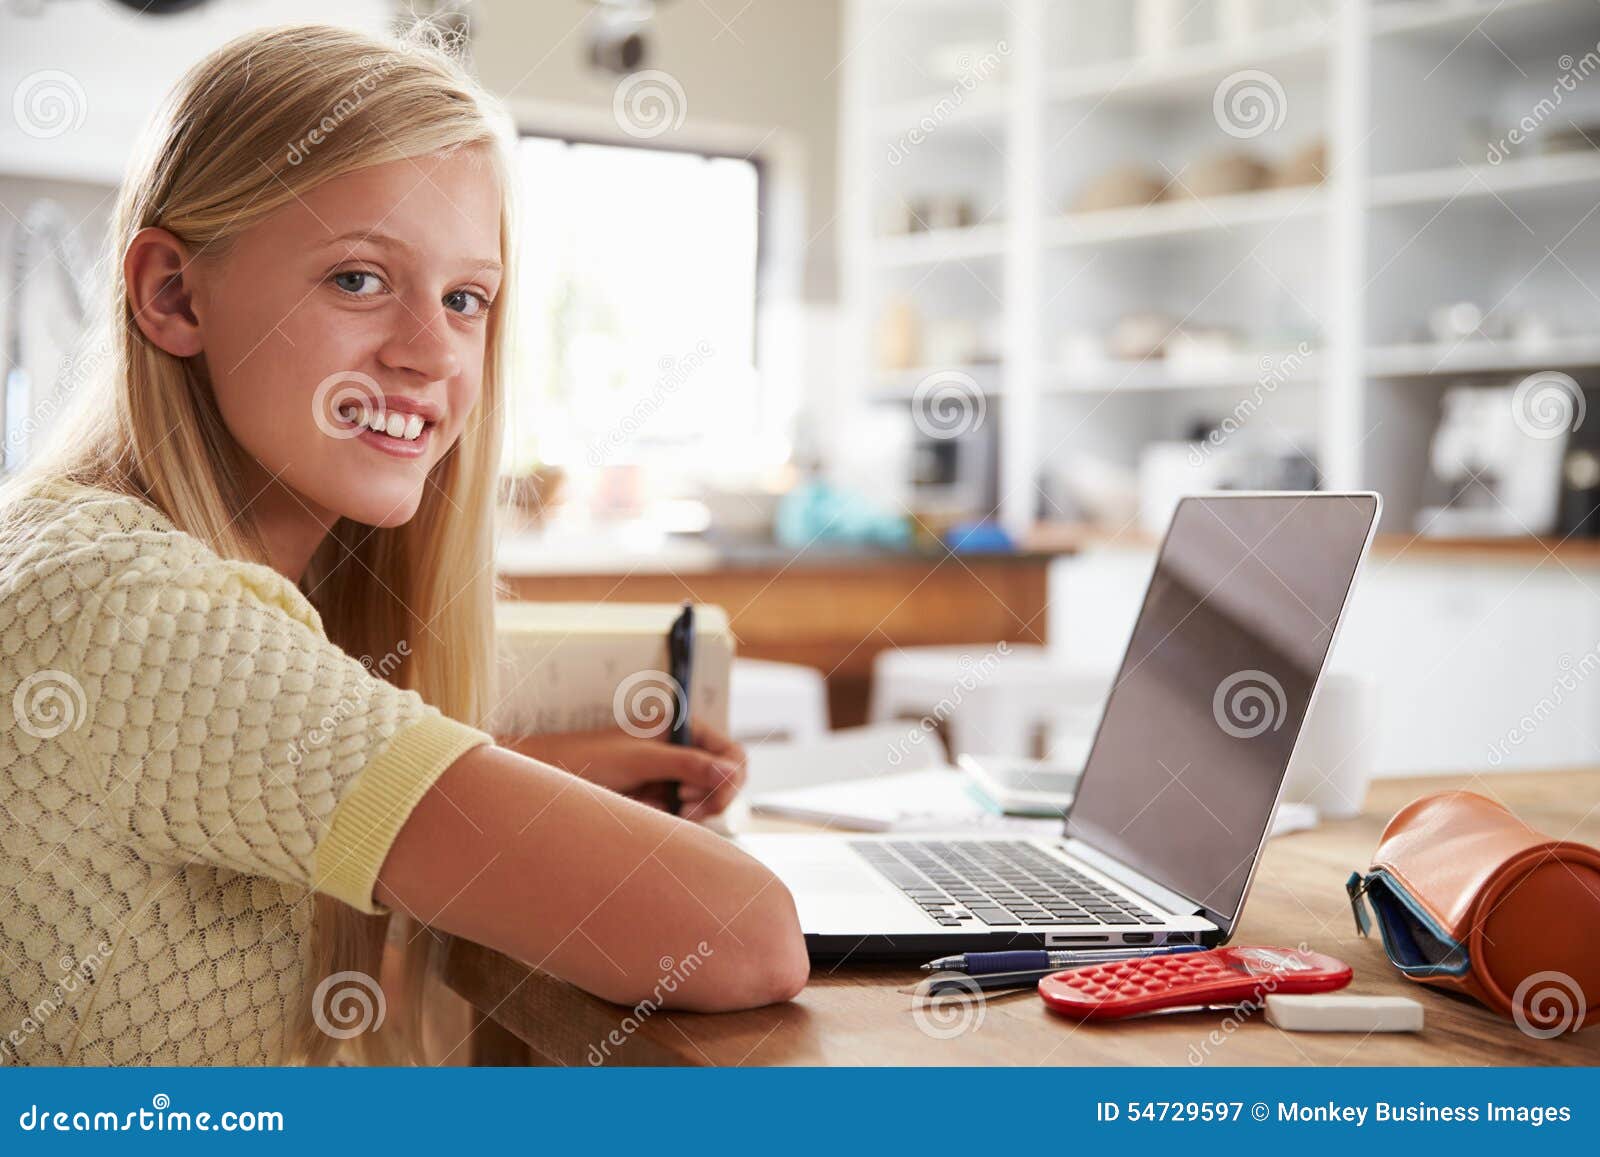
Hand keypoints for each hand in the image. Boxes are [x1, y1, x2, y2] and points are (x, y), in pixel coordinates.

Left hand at [504, 724, 747, 820]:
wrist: (552, 779)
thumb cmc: (590, 758)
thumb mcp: (642, 760)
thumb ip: (689, 764)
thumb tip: (732, 772)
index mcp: (684, 728)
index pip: (732, 754)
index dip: (727, 778)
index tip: (698, 794)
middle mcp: (684, 750)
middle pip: (726, 782)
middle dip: (709, 799)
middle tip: (682, 806)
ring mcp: (674, 776)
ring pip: (706, 803)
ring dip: (690, 812)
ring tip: (660, 809)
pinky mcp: (662, 798)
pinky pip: (683, 816)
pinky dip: (672, 820)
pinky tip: (647, 811)